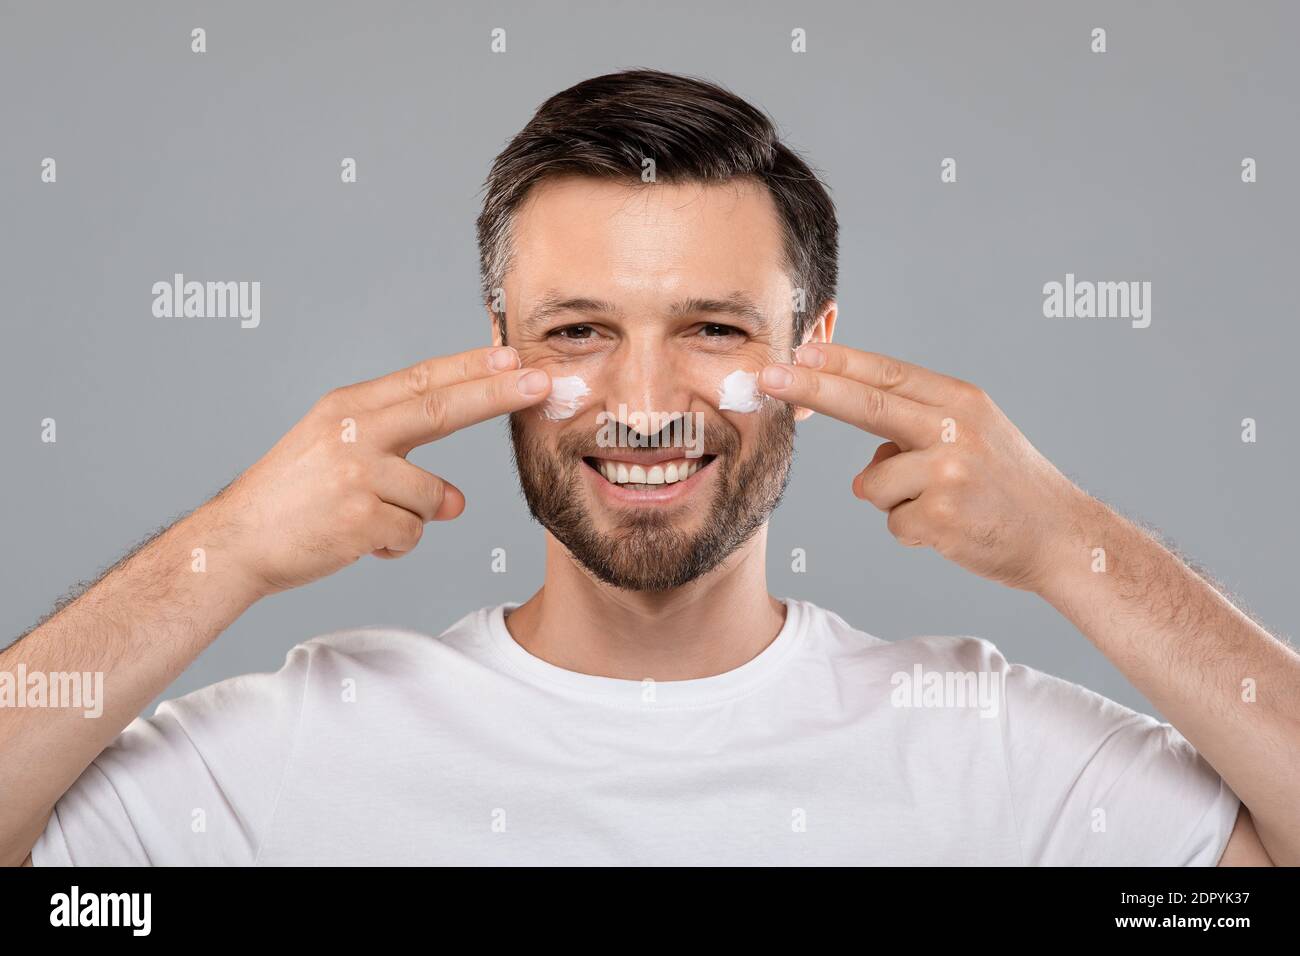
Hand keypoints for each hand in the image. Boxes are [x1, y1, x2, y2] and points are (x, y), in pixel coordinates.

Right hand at [203, 347, 550, 595]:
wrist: (235, 541)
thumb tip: (456, 499)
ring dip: (412, 517)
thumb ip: (400, 462)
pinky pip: (412, 534)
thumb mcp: (335, 453)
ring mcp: (358, 474)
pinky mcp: (360, 518)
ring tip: (363, 520)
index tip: (514, 356)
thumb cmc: (291, 499)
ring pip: (434, 496)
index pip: (422, 380)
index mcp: (348, 408)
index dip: (472, 368)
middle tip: (542, 382)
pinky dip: (393, 545)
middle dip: (498, 393)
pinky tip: (354, 541)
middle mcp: (354, 432)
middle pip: (443, 408)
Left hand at [758, 344, 1090, 591]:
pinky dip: (912, 532)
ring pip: (871, 484)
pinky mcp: (943, 516)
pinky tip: (951, 530)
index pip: (887, 374)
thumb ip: (917, 431)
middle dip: (810, 389)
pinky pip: (893, 523)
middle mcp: (956, 429)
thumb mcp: (975, 436)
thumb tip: (861, 463)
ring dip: (893, 502)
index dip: (838, 364)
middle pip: (866, 404)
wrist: (1062, 538)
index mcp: (961, 401)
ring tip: (944, 507)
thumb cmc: (1008, 488)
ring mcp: (949, 472)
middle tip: (766, 378)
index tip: (796, 352)